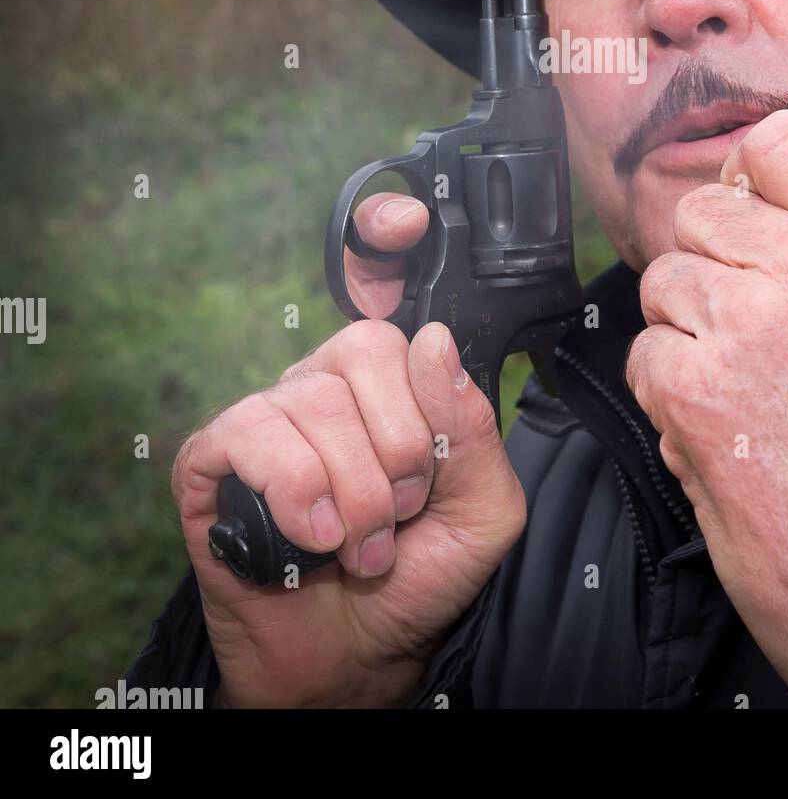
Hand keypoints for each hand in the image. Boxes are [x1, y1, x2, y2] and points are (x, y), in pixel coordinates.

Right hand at [173, 193, 525, 707]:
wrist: (353, 660)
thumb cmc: (417, 576)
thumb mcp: (483, 510)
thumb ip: (471, 430)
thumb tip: (432, 342)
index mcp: (393, 382)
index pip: (386, 285)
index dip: (384, 229)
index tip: (404, 217)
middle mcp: (329, 384)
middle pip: (365, 348)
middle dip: (402, 444)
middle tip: (406, 505)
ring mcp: (269, 415)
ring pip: (315, 403)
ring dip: (357, 492)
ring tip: (364, 544)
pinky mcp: (214, 457)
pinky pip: (254, 436)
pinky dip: (297, 494)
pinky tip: (313, 538)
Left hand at [625, 109, 787, 707]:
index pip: (777, 141)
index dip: (758, 178)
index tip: (763, 217)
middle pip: (704, 210)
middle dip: (718, 263)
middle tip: (762, 326)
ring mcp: (746, 326)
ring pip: (665, 279)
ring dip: (691, 330)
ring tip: (749, 382)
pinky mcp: (692, 388)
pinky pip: (645, 351)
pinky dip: (671, 391)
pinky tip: (724, 424)